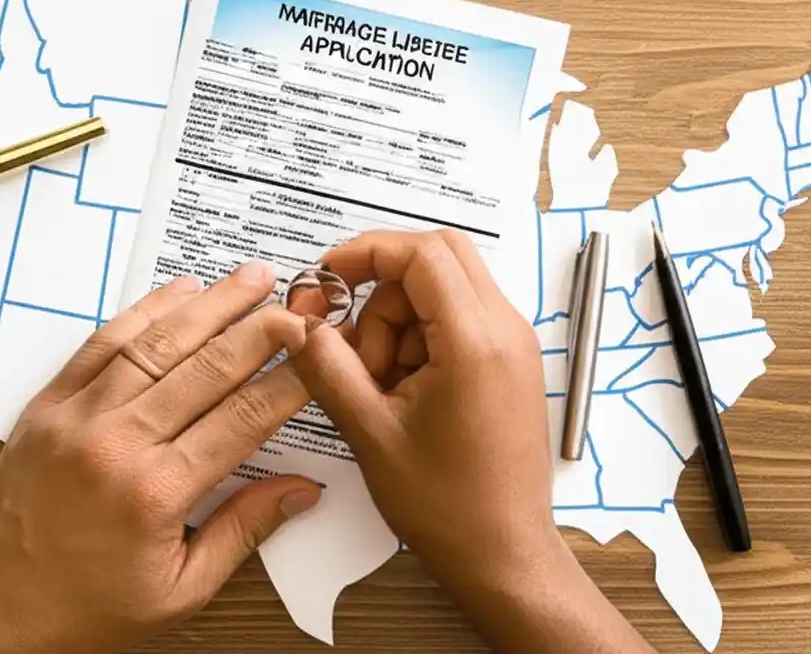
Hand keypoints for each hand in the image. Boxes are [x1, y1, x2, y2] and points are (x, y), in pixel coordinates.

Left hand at [0, 262, 322, 653]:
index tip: (320, 355)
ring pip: (156, 343)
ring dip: (209, 305)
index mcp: (155, 492)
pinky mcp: (46, 407)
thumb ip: (244, 531)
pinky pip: (100, 344)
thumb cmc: (85, 613)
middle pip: (207, 368)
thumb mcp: (180, 591)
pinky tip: (178, 293)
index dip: (289, 382)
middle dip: (262, 330)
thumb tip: (302, 490)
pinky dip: (142, 313)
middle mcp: (115, 444)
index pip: (243, 419)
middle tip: (299, 305)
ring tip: (251, 279)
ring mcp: (75, 418)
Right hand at [294, 231, 653, 653]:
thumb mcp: (370, 432)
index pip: (422, 254)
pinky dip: (421, 338)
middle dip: (382, 286)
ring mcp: (514, 346)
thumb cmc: (448, 507)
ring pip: (445, 289)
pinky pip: (458, 320)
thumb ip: (327, 367)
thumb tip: (296, 323)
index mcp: (476, 342)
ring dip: (399, 319)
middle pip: (438, 257)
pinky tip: (399, 390)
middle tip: (348, 336)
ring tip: (378, 386)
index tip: (325, 279)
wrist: (505, 556)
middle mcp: (506, 331)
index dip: (365, 253)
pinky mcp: (510, 364)